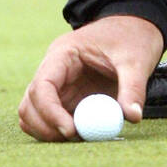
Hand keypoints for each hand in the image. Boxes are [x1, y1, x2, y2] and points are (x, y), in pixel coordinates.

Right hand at [18, 14, 164, 141]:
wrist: (133, 28)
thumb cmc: (131, 38)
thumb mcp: (136, 60)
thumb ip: (133, 88)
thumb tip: (132, 117)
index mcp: (64, 53)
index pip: (42, 86)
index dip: (50, 112)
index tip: (72, 131)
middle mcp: (53, 70)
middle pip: (30, 104)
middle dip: (47, 127)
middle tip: (76, 139)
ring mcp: (57, 85)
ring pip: (33, 114)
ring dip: (50, 131)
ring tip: (82, 135)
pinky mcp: (66, 98)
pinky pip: (50, 119)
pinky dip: (59, 131)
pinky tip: (83, 133)